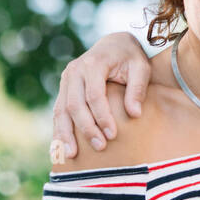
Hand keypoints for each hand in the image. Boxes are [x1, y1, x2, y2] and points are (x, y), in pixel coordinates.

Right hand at [51, 32, 151, 159]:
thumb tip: (134, 114)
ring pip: (61, 110)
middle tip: (100, 146)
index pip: (94, 95)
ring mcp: (66, 79)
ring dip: (65, 134)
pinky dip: (59, 129)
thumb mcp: (141, 67)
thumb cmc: (130, 57)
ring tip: (72, 155)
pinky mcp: (64, 88)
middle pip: (75, 105)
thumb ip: (138, 88)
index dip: (102, 116)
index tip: (113, 134)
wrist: (114, 44)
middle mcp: (75, 71)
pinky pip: (58, 111)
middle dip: (86, 128)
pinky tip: (60, 148)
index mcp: (93, 63)